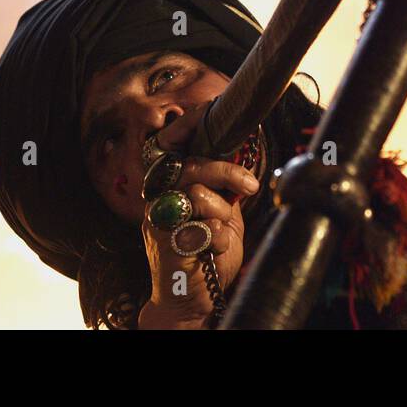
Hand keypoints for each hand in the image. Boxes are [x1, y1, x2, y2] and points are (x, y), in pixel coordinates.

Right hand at [138, 107, 260, 328]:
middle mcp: (157, 200)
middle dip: (224, 171)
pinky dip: (219, 238)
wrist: (192, 299)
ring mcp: (159, 222)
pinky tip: (216, 249)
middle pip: (189, 166)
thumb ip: (223, 186)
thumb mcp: (221, 212)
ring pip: (198, 195)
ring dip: (221, 213)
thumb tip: (245, 150)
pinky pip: (203, 228)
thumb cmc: (207, 253)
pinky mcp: (168, 246)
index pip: (169, 146)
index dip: (187, 124)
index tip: (211, 107)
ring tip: (223, 231)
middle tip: (248, 186)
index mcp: (168, 187)